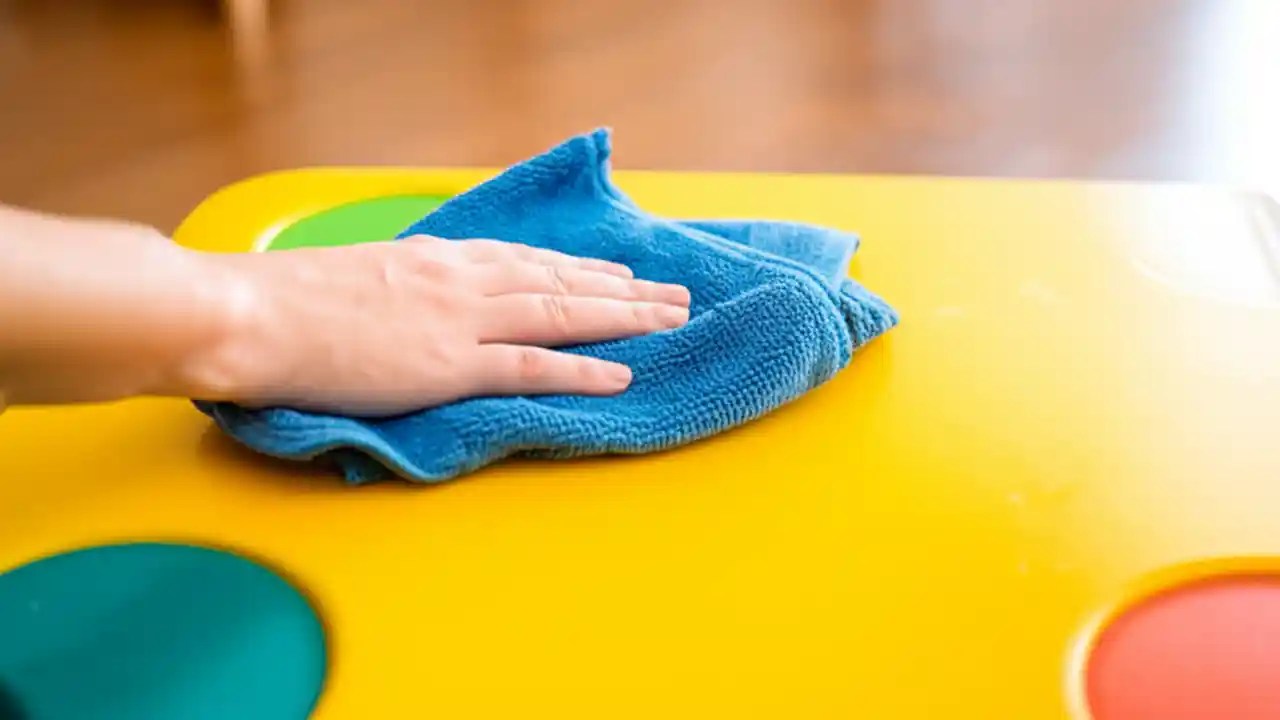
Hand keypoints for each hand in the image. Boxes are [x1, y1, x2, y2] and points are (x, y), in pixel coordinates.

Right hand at [191, 236, 690, 415]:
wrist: (248, 314)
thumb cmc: (285, 299)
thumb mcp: (358, 276)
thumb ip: (403, 287)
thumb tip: (418, 302)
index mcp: (437, 258)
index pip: (527, 260)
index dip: (580, 267)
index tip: (618, 271)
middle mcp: (460, 279)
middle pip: (560, 280)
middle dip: (624, 289)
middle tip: (673, 293)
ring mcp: (458, 320)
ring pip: (561, 313)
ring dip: (624, 317)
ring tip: (672, 320)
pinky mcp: (447, 364)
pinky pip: (530, 365)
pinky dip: (581, 368)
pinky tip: (622, 372)